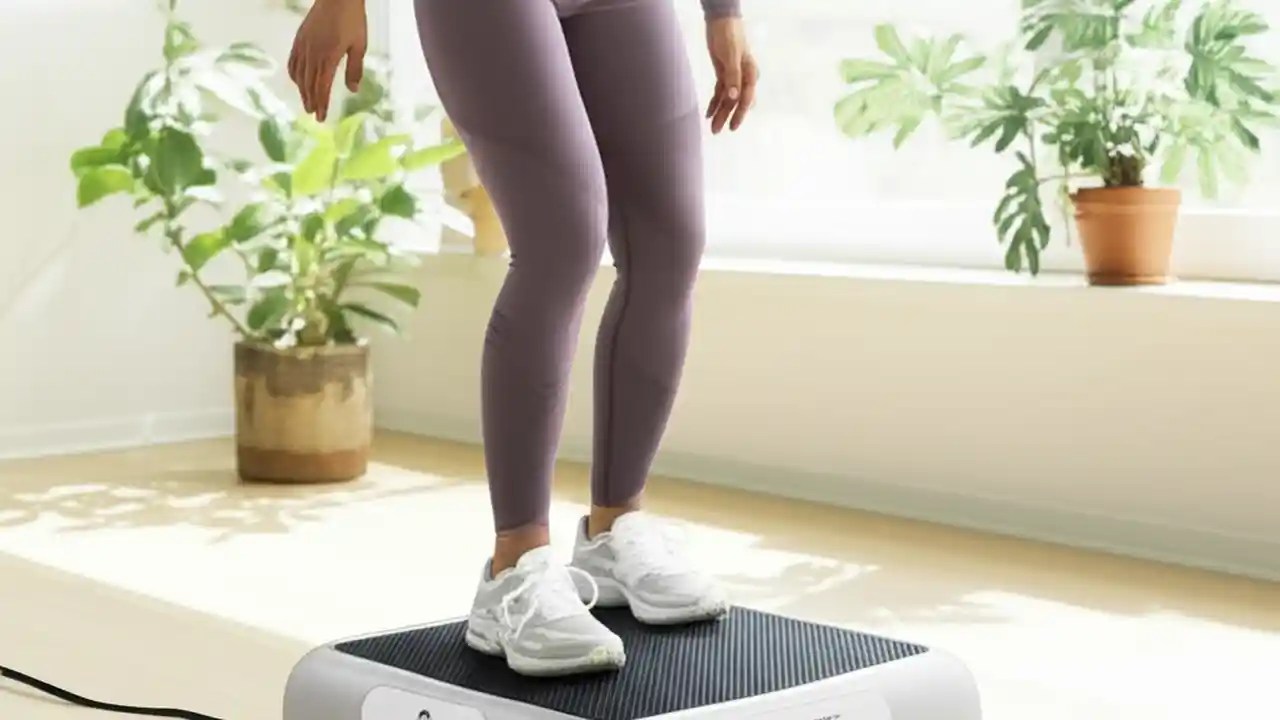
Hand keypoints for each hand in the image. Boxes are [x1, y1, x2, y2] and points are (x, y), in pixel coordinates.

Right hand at [288, 0, 367, 121]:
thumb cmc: (353, 20)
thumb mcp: (359, 46)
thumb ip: (354, 69)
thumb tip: (352, 91)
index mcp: (328, 57)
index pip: (322, 87)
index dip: (321, 103)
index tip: (321, 117)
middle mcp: (312, 54)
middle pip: (309, 83)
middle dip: (311, 101)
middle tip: (313, 115)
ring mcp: (303, 45)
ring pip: (299, 74)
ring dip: (302, 90)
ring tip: (307, 102)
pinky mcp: (299, 39)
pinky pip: (293, 60)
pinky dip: (294, 74)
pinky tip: (298, 81)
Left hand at [704, 18, 757, 133]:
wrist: (721, 21)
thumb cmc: (729, 36)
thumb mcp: (731, 56)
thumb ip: (733, 77)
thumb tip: (734, 97)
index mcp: (750, 73)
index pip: (746, 98)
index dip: (739, 114)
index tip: (732, 126)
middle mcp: (744, 77)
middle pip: (736, 102)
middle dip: (727, 116)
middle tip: (717, 131)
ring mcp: (734, 76)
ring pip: (727, 99)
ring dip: (720, 112)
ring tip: (712, 127)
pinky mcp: (724, 74)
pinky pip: (720, 92)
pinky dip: (715, 102)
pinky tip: (708, 113)